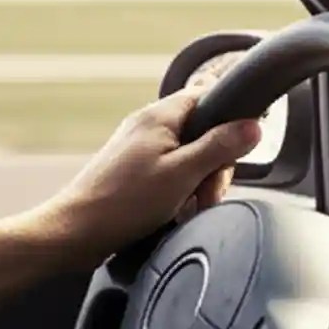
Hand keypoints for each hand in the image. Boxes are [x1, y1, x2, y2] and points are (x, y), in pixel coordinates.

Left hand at [37, 87, 261, 268]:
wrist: (75, 233)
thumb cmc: (123, 203)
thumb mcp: (182, 174)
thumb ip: (219, 147)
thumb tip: (253, 126)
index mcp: (160, 116)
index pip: (208, 95)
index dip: (229, 119)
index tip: (235, 149)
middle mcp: (148, 125)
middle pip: (203, 132)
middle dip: (213, 165)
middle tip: (205, 193)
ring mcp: (139, 148)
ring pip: (189, 156)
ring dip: (197, 183)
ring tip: (186, 207)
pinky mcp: (134, 171)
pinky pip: (171, 173)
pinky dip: (179, 192)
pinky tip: (172, 212)